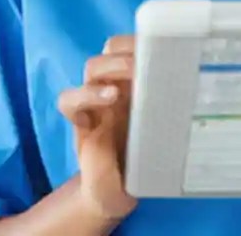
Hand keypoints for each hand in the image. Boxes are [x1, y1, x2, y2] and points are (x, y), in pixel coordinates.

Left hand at [56, 35, 138, 221]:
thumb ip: (97, 168)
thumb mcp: (100, 188)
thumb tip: (105, 136)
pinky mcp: (140, 85)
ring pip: (112, 55)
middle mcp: (97, 99)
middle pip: (94, 68)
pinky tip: (169, 58)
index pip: (71, 99)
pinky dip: (148, 53)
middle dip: (113, 65)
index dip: (88, 94)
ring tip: (155, 59)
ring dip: (130, 51)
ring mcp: (119, 88)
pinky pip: (137, 59)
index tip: (114, 98)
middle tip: (138, 71)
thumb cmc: (108, 183)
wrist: (121, 187)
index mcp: (83, 120)